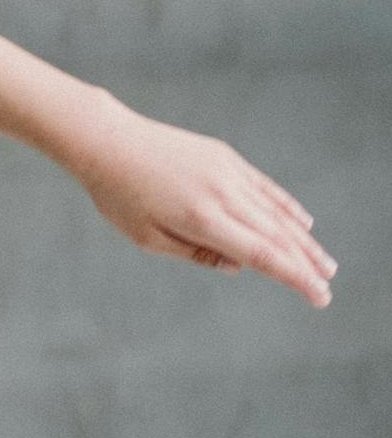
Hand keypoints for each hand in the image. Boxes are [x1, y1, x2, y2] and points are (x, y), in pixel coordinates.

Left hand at [73, 101, 334, 305]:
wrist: (109, 141)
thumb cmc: (120, 196)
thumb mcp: (148, 237)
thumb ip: (197, 254)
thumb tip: (240, 267)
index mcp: (202, 219)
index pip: (262, 254)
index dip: (294, 277)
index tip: (318, 296)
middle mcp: (223, 193)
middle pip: (277, 235)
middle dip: (306, 264)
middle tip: (328, 286)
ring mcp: (227, 172)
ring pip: (276, 212)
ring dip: (303, 239)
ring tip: (325, 263)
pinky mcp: (225, 158)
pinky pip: (264, 188)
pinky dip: (286, 207)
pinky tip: (304, 224)